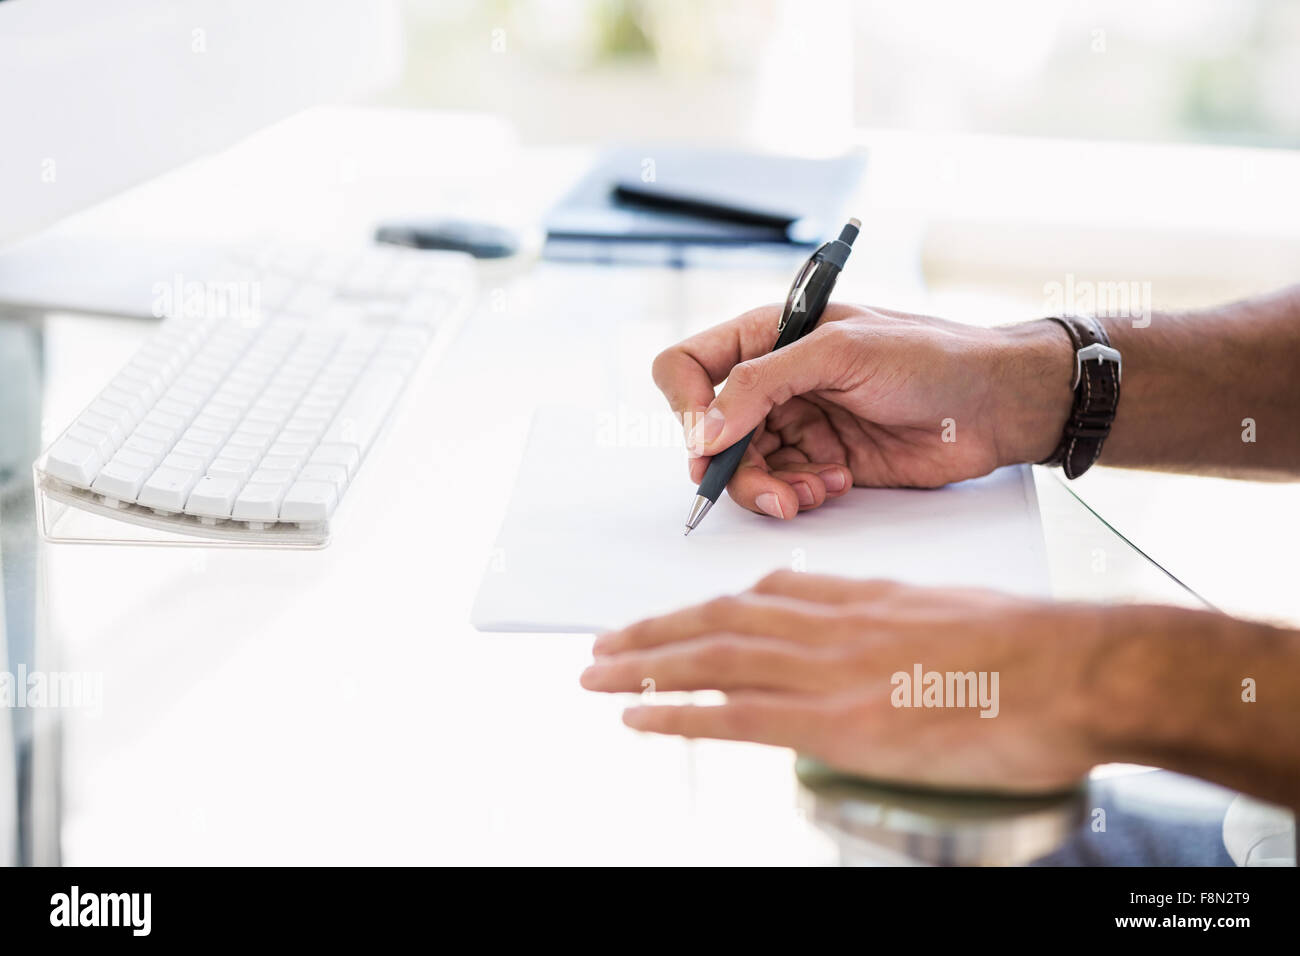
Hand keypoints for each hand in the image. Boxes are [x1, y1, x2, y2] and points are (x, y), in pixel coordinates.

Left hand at [581, 571, 1113, 793]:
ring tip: (595, 673)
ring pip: (710, 658)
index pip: (762, 595)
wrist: (1072, 668)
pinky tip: (636, 716)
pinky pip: (732, 713)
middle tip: (603, 644)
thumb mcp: (950, 609)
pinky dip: (676, 712)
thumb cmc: (1030, 645)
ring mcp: (826, 670)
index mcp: (858, 596)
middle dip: (652, 633)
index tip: (673, 617)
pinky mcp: (833, 721)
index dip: (706, 608)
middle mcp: (828, 624)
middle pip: (717, 621)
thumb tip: (870, 635)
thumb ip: (895, 618)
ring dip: (643, 665)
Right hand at [653, 304, 1072, 517]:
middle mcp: (774, 380)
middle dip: (731, 465)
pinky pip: (782, 488)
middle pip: (710, 431)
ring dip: (767, 488)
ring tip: (805, 494)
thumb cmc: (931, 356)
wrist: (995, 404)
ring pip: (743, 468)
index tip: (708, 439)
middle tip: (763, 488)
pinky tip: (835, 484)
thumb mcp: (840, 352)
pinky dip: (797, 495)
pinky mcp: (821, 462)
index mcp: (769, 335)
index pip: (688, 365)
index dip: (685, 405)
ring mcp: (797, 424)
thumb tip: (704, 429)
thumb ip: (762, 385)